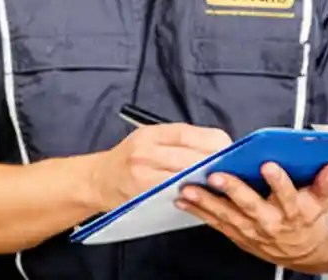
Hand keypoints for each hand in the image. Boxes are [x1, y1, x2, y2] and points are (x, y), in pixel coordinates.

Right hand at [87, 124, 232, 211]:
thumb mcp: (151, 142)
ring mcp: (143, 168)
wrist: (97, 180)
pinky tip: (198, 196)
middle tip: (230, 174)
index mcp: (155, 132)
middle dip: (217, 166)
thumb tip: (219, 149)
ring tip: (217, 185)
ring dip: (206, 181)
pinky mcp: (141, 188)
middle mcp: (148, 146)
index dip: (218, 145)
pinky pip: (174, 190)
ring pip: (187, 174)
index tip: (230, 154)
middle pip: (195, 155)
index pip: (195, 134)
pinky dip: (190, 193)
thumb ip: (179, 143)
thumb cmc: (129, 161)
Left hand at [176, 162, 327, 266]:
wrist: (303, 251)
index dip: (279, 181)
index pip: (288, 195)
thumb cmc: (308, 219)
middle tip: (217, 175)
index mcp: (294, 211)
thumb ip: (325, 184)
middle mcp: (272, 222)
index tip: (269, 165)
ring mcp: (252, 231)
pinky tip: (184, 200)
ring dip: (207, 202)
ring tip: (190, 188)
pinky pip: (216, 223)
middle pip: (252, 205)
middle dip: (234, 190)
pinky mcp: (238, 235)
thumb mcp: (321, 202)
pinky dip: (199, 212)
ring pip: (228, 215)